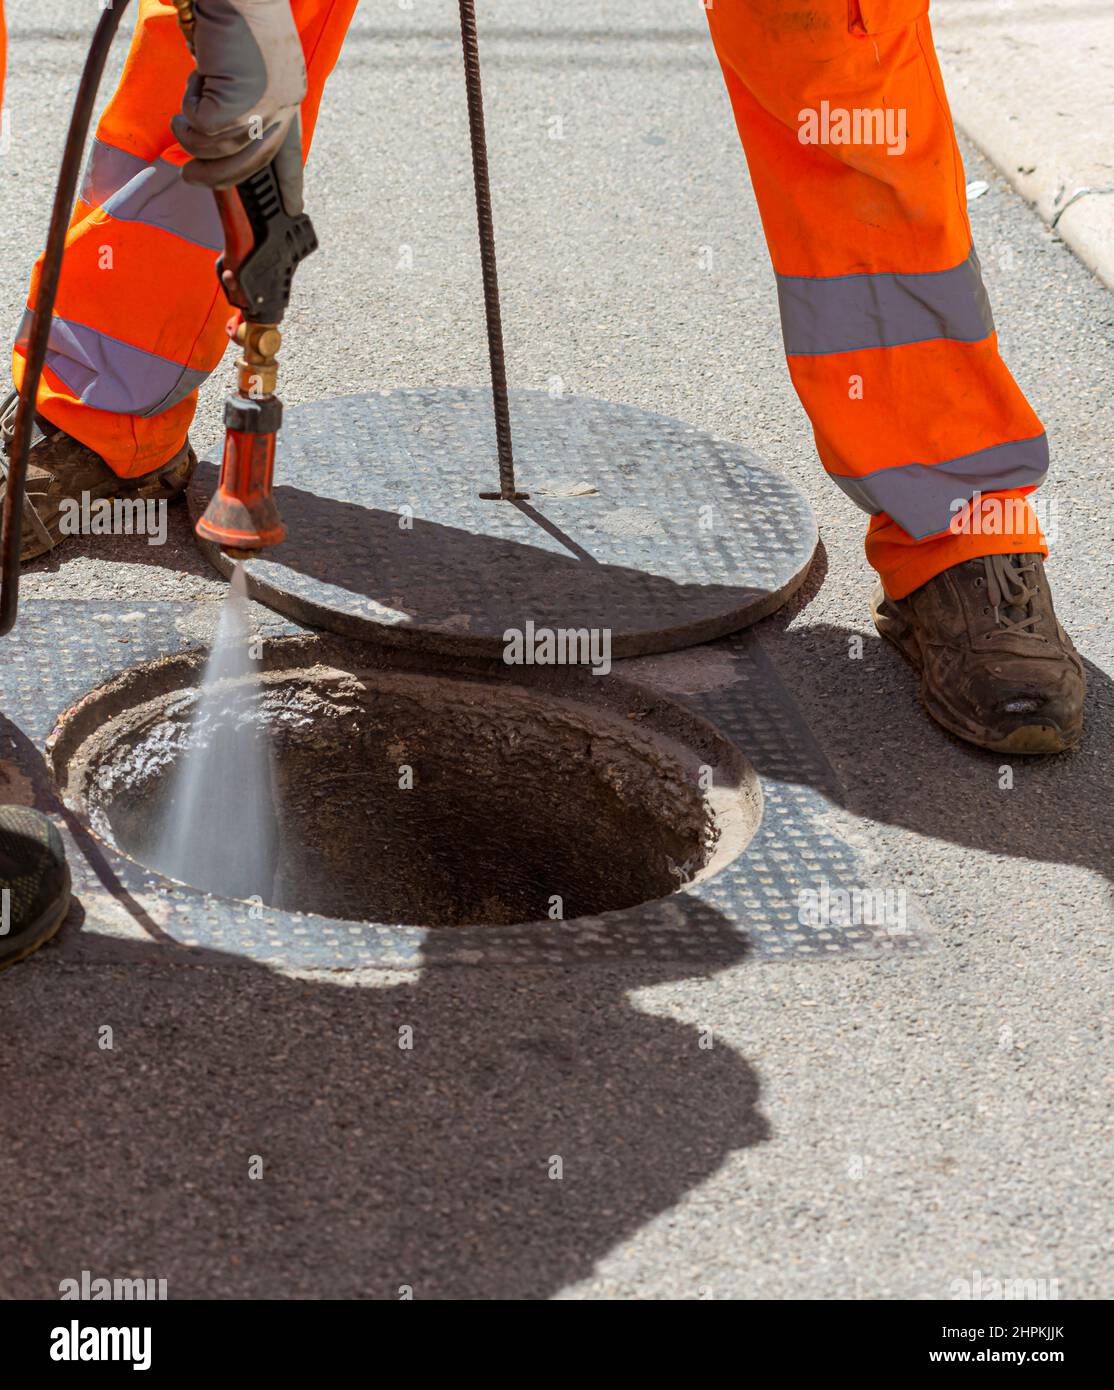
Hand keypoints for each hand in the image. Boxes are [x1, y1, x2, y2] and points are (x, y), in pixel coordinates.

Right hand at [170, 0, 306, 211]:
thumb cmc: (236, 13)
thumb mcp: (246, 62)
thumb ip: (243, 95)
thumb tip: (218, 129)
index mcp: (289, 95)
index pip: (290, 150)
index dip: (290, 181)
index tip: (293, 207)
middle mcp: (283, 106)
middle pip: (250, 163)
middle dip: (215, 176)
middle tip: (188, 177)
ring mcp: (264, 110)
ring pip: (219, 146)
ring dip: (192, 129)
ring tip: (185, 108)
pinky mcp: (238, 107)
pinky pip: (202, 127)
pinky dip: (189, 107)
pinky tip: (196, 80)